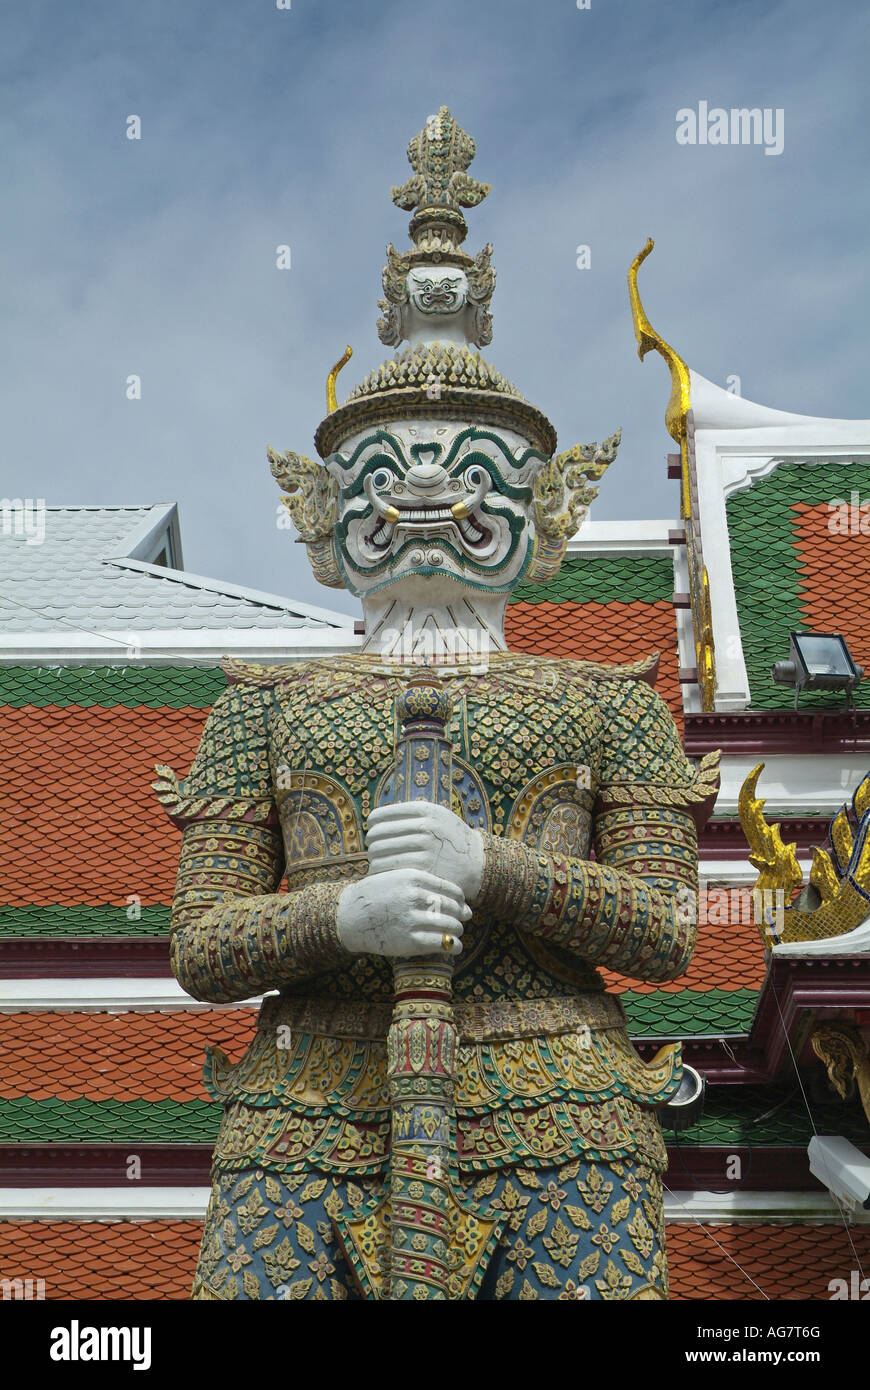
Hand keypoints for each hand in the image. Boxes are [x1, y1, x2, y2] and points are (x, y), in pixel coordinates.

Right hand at [336, 866, 468, 957]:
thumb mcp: (397, 877)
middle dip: (461, 915)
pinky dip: (452, 945)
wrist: (349, 916)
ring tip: (457, 932)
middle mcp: (414, 896)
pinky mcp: (409, 941)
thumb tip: (460, 899)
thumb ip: (423, 883)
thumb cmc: (376, 895)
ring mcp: (411, 919)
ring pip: (449, 925)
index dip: (460, 899)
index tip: (462, 904)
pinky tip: (456, 946)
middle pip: (451, 907)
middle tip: (463, 918)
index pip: (450, 888)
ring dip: (457, 930)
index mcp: (413, 877)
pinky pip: (440, 943)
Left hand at [365, 801, 484, 903]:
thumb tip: (375, 818)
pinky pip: (389, 867)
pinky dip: (380, 870)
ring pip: (381, 851)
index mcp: (425, 810)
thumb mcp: (437, 817)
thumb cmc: (451, 840)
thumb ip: (412, 815)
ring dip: (373, 858)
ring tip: (376, 862)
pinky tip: (382, 872)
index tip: (373, 831)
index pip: (381, 815)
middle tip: (373, 849)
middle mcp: (425, 826)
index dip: (372, 824)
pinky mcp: (424, 867)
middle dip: (371, 843)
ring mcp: (425, 847)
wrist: (477, 863)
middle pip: (378, 834)